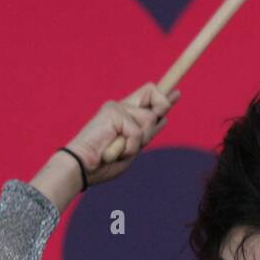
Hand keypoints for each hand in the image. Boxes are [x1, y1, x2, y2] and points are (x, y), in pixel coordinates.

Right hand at [64, 82, 180, 186]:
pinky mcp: (114, 112)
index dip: (164, 96)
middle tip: (148, 131)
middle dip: (162, 107)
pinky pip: (138, 132)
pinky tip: (116, 151)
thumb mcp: (132, 148)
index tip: (177, 94)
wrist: (82, 168)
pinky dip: (131, 147)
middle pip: (154, 92)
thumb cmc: (103, 164)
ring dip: (140, 141)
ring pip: (150, 118)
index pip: (149, 97)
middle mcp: (122, 106)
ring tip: (121, 149)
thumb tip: (165, 118)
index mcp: (125, 115)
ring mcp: (117, 107)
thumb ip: (147, 133)